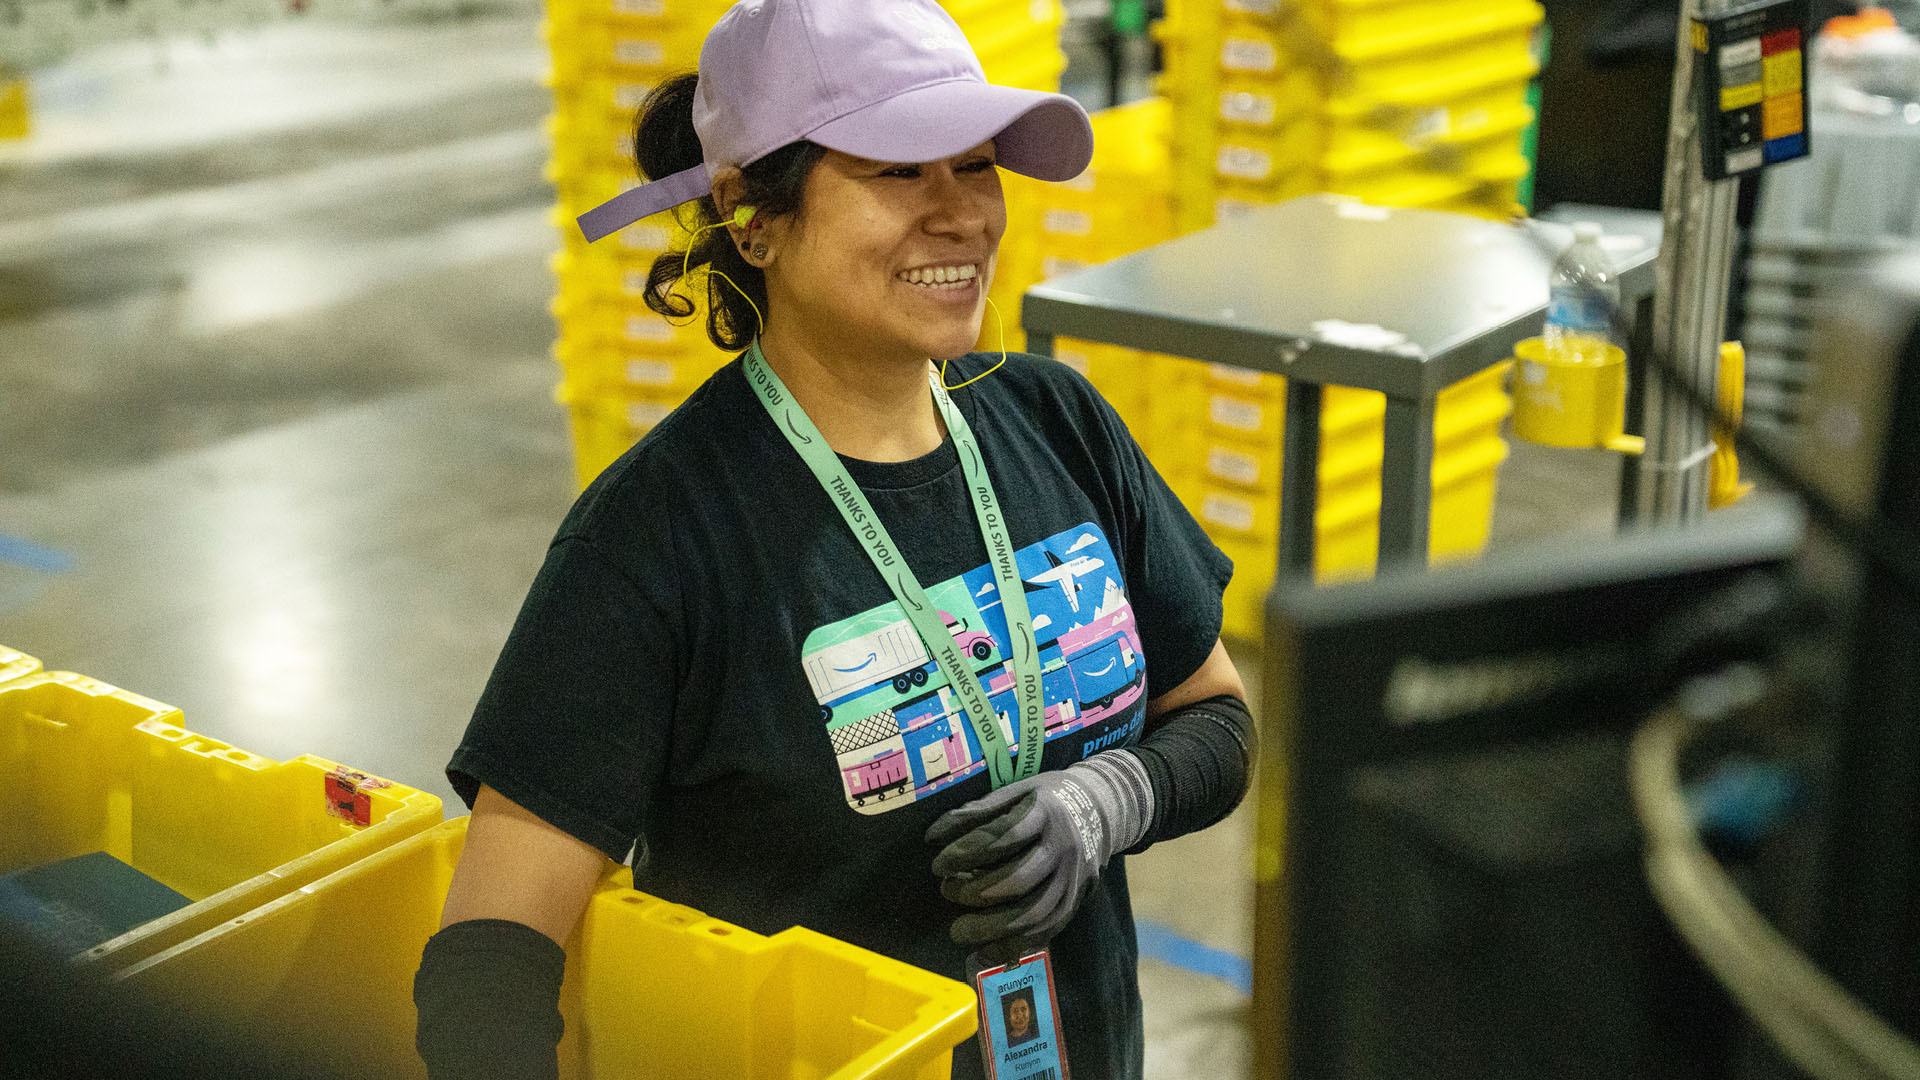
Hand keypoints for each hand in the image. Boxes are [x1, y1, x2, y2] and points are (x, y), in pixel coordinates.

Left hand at [925, 753, 1150, 948]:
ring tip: (958, 930)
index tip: (939, 863)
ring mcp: (1072, 879)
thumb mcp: (1017, 791)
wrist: (1101, 809)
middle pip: (1018, 880)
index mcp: (1046, 813)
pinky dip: (1013, 946)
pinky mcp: (1074, 902)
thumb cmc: (1048, 799)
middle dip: (975, 892)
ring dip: (990, 928)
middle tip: (946, 890)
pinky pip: (1045, 932)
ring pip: (1033, 914)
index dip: (967, 852)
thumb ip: (978, 812)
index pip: (1004, 837)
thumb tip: (933, 836)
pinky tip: (984, 952)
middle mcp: (1063, 848)